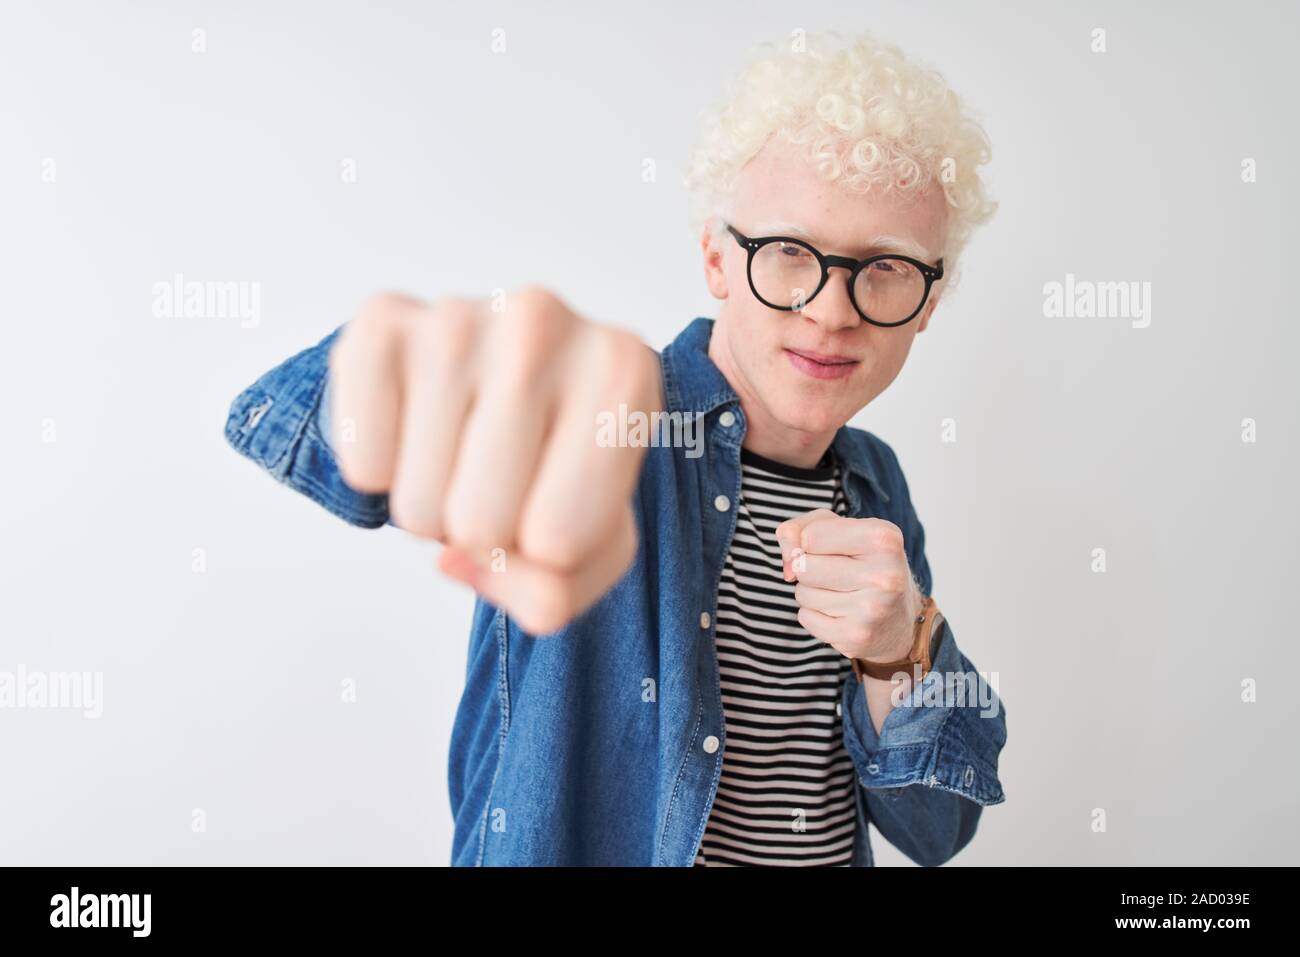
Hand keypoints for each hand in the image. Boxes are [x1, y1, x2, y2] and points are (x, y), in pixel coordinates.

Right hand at [327, 286, 662, 633]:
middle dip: (483, 532)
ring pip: (417, 505)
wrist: (499, 380)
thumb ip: (556, 592)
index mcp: (623, 371)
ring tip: (461, 453)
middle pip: (481, 524)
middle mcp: (544, 322)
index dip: (547, 551)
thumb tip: (459, 561)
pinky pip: (362, 464)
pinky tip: (414, 428)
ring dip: (433, 505)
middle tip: (499, 480)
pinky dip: (378, 472)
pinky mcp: (381, 322)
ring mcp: (458, 316)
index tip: (556, 500)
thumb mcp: (593, 544)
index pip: (558, 541)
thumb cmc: (559, 462)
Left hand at [774, 508, 923, 665]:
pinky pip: (805, 618)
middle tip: (837, 573)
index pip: (811, 536)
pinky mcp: (857, 637)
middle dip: (808, 568)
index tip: (832, 549)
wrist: (898, 621)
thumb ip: (800, 528)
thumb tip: (788, 563)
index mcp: (884, 539)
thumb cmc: (862, 563)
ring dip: (812, 592)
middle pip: (804, 566)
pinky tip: (841, 614)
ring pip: (803, 593)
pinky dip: (815, 615)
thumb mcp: (839, 530)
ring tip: (842, 593)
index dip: (809, 541)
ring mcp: (872, 610)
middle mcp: (884, 575)